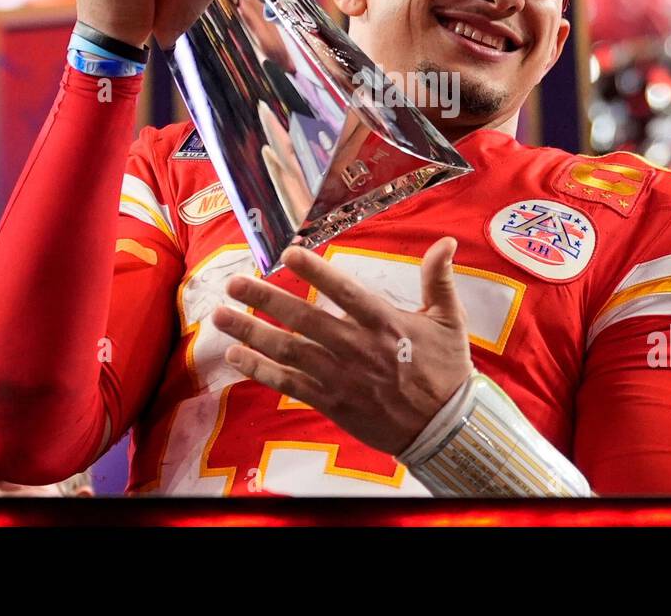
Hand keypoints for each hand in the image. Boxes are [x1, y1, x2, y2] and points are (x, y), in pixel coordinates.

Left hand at [213, 238, 473, 455]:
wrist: (443, 429)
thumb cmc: (446, 370)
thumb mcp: (450, 321)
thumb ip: (440, 279)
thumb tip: (446, 241)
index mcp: (385, 323)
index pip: (344, 292)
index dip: (315, 271)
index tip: (287, 253)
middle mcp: (357, 348)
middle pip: (303, 319)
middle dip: (265, 299)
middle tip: (234, 283)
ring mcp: (341, 377)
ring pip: (288, 351)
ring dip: (251, 332)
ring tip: (220, 315)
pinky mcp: (331, 401)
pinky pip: (289, 384)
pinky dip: (260, 371)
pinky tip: (236, 356)